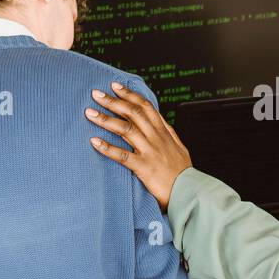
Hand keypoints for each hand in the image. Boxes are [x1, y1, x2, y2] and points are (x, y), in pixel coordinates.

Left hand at [85, 82, 192, 210]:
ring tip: (90, 113)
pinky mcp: (143, 167)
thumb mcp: (178, 146)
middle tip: (96, 94)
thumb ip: (168, 132)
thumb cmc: (182, 171)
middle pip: (132, 113)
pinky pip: (122, 155)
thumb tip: (160, 119)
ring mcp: (149, 151)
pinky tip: (94, 141)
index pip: (145, 106)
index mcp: (163, 132)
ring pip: (125, 129)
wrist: (189, 191)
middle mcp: (156, 138)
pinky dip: (107, 147)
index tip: (115, 86)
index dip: (129, 95)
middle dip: (113, 102)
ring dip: (106, 119)